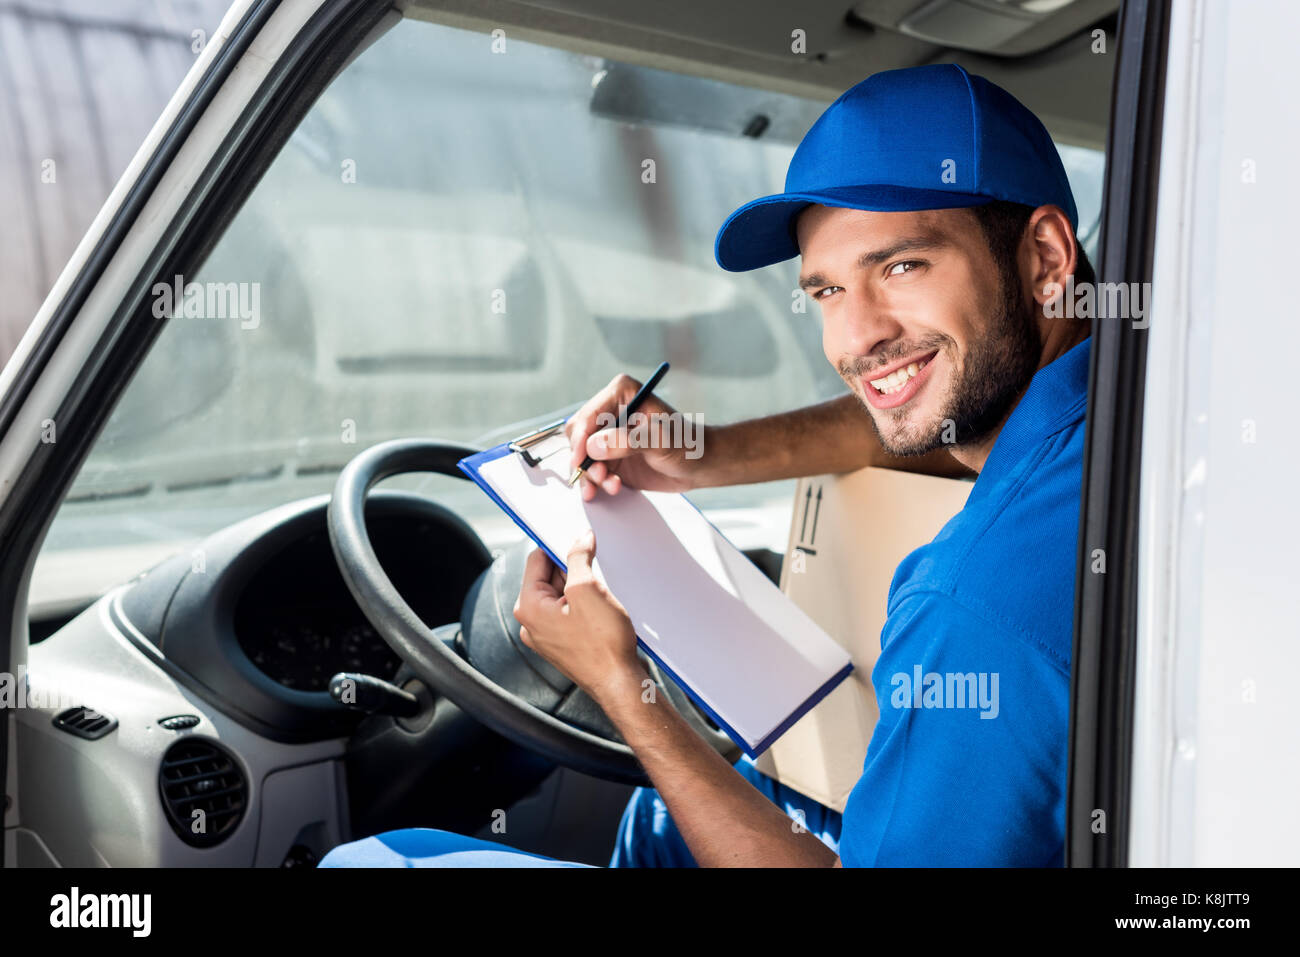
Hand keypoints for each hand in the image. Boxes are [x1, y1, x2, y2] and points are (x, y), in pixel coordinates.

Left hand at [512, 529, 645, 700]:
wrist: (619, 683)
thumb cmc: (603, 644)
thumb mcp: (588, 589)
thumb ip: (578, 558)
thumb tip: (580, 539)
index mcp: (528, 608)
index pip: (536, 560)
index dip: (559, 546)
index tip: (579, 541)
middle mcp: (531, 623)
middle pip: (548, 577)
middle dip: (572, 570)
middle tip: (595, 574)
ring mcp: (545, 635)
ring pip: (561, 595)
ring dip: (580, 589)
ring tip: (599, 599)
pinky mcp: (562, 643)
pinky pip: (568, 613)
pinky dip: (583, 606)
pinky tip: (600, 612)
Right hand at [566, 373, 704, 501]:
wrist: (699, 465)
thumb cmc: (685, 444)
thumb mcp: (659, 440)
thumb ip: (626, 441)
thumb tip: (593, 447)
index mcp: (620, 394)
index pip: (588, 416)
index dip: (580, 439)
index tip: (581, 460)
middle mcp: (610, 412)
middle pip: (578, 435)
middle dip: (583, 458)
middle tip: (599, 476)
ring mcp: (608, 436)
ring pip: (581, 456)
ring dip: (591, 474)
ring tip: (612, 485)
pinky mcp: (610, 457)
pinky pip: (591, 470)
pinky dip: (596, 482)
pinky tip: (613, 488)